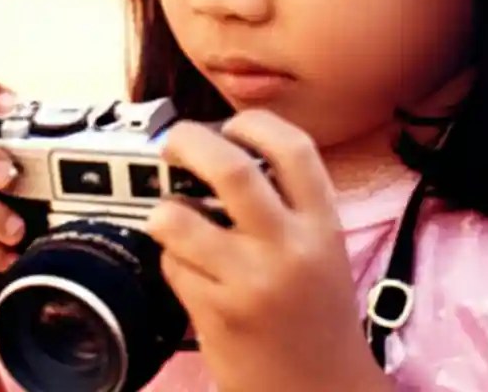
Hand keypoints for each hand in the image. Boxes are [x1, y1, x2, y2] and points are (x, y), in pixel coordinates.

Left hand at [145, 110, 389, 391]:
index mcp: (323, 227)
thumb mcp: (323, 253)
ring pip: (180, 218)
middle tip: (175, 145)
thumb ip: (289, 208)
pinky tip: (188, 272)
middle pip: (230, 168)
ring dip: (164, 211)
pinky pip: (173, 268)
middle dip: (189, 143)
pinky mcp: (217, 315)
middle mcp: (290, 249)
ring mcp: (251, 282)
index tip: (232, 125)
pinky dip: (171, 262)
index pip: (294, 149)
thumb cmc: (319, 322)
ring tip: (170, 216)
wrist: (322, 391)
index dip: (255, 124)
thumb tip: (229, 158)